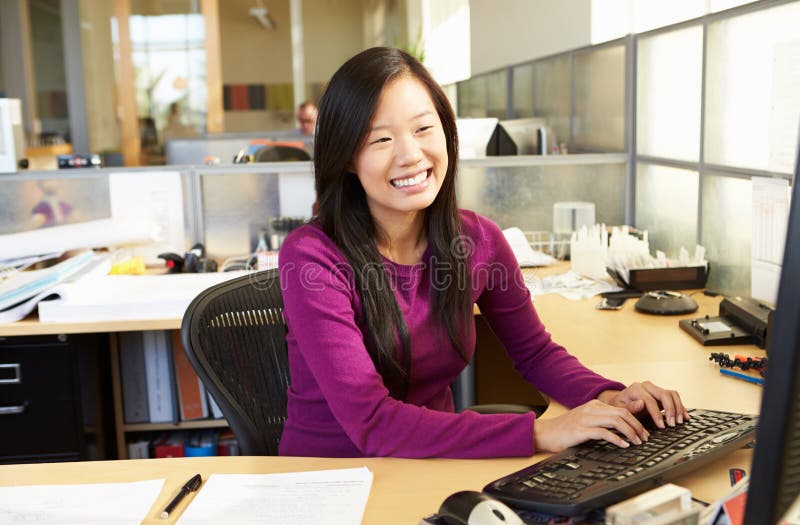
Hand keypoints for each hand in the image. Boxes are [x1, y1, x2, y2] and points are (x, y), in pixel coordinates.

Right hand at [533, 399, 648, 452]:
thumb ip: (605, 420)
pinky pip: (604, 433)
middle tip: (644, 438)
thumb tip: (625, 425)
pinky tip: (623, 445)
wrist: (545, 433)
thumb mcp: (588, 421)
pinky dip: (617, 439)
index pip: (622, 409)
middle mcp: (591, 409)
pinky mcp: (581, 430)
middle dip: (637, 426)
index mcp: (594, 405)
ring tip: (637, 442)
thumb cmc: (566, 430)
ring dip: (630, 432)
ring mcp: (586, 419)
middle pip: (622, 413)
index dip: (636, 420)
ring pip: (616, 421)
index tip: (643, 432)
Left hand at [597, 381, 688, 428]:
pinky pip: (675, 397)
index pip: (649, 400)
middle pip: (664, 394)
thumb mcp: (619, 408)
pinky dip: (681, 407)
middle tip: (673, 424)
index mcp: (636, 389)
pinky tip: (685, 417)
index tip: (661, 426)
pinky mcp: (662, 394)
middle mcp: (647, 386)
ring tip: (679, 422)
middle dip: (671, 410)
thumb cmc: (620, 406)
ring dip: (678, 408)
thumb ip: (629, 407)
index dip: (657, 413)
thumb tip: (641, 404)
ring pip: (672, 394)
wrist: (620, 401)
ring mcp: (656, 389)